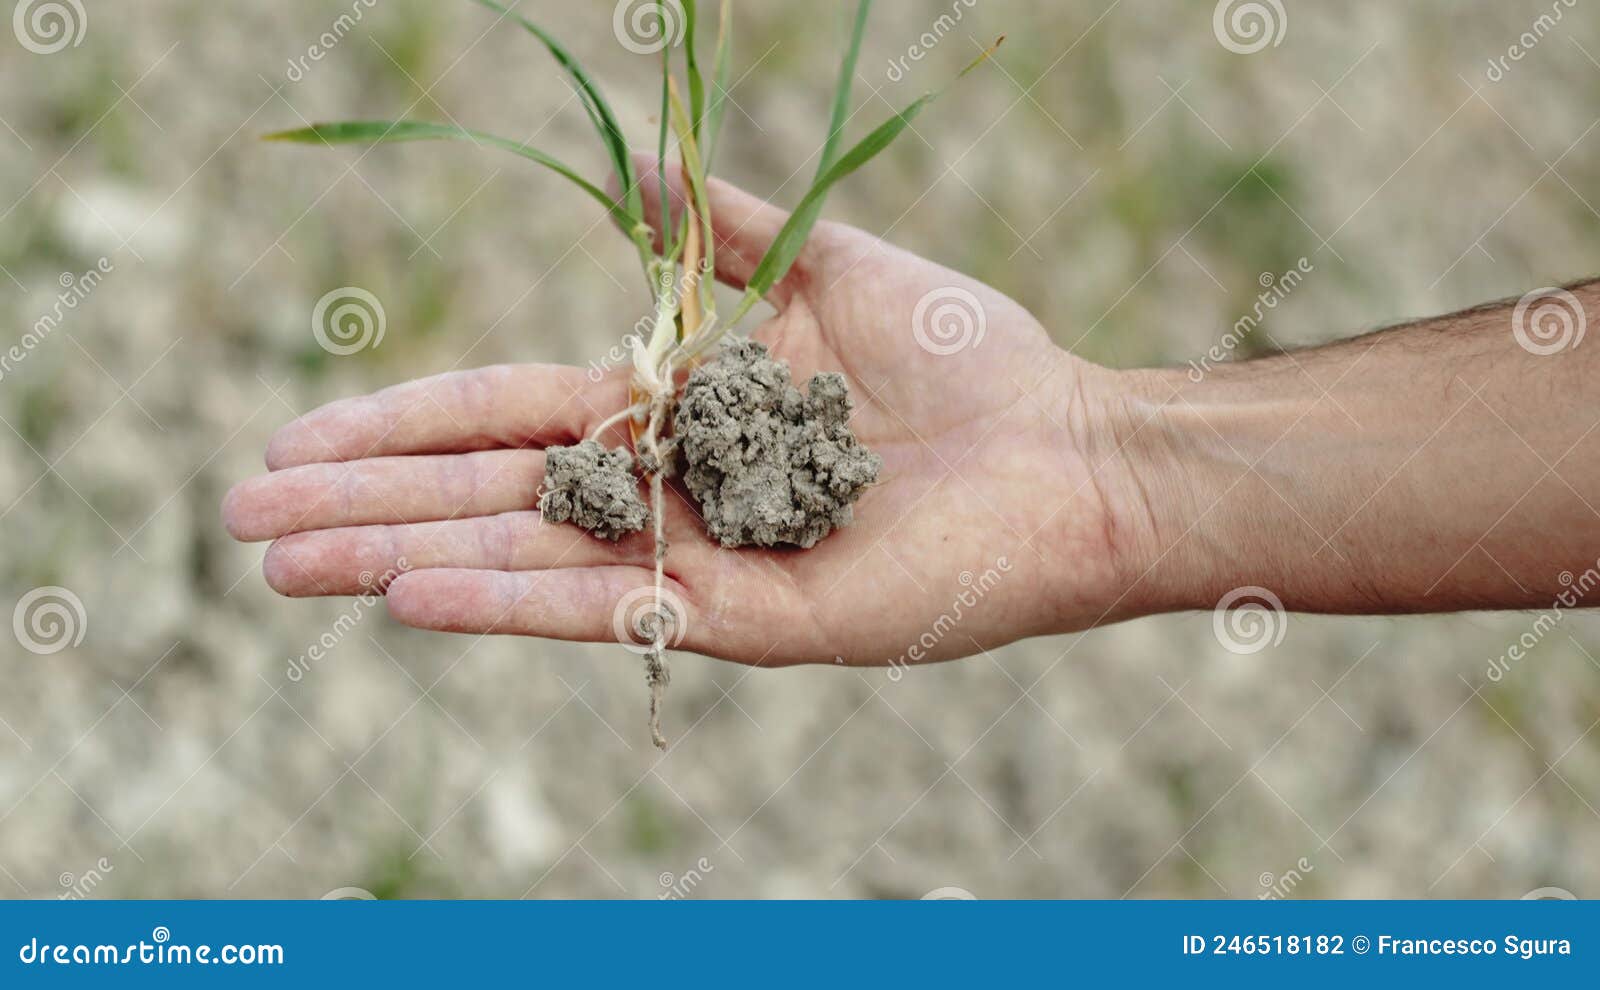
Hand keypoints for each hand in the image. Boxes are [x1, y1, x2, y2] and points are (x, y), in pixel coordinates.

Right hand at [222, 166, 1144, 666]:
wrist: (1072, 450)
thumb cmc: (967, 359)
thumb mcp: (821, 265)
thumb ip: (714, 230)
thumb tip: (625, 165)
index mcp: (673, 412)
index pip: (505, 417)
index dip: (402, 426)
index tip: (298, 436)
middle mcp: (667, 491)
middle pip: (488, 495)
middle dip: (365, 506)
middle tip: (244, 523)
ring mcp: (698, 559)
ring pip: (524, 559)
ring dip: (402, 558)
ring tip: (288, 569)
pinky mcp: (745, 618)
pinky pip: (610, 607)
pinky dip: (513, 603)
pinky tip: (414, 596)